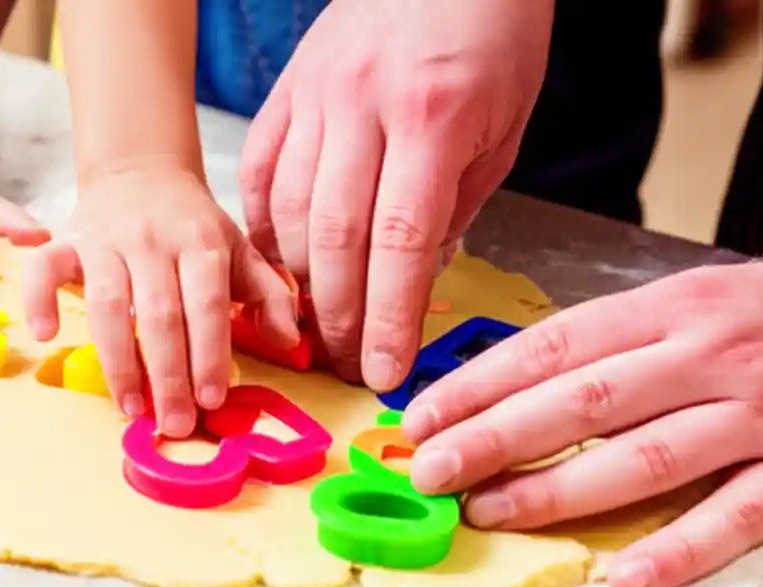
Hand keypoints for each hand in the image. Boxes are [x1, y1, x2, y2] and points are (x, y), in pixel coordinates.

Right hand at [23, 159, 298, 436]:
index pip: (205, 303)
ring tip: (129, 408)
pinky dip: (41, 299)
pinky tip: (46, 335)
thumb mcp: (239, 249)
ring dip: (117, 360)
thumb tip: (289, 341)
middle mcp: (153, 238)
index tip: (210, 400)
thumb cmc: (193, 224)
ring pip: (107, 303)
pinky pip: (45, 268)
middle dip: (167, 374)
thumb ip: (268, 294)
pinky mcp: (67, 240)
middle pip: (159, 313)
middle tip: (174, 423)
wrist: (141, 170)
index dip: (208, 354)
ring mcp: (106, 239)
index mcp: (200, 241)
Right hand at [239, 0, 552, 388]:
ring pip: (286, 210)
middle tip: (348, 364)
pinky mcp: (286, 92)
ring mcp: (315, 98)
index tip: (385, 371)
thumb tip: (411, 278)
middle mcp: (363, 108)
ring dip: (298, 281)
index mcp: (433, 119)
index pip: (401, 242)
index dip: (389, 317)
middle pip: (335, 237)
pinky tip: (279, 264)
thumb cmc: (492, 39)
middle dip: (341, 316)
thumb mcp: (504, 127)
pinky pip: (257, 173)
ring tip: (315, 325)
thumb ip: (457, 206)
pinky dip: (263, 228)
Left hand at [400, 253, 762, 586]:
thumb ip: (621, 336)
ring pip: (645, 458)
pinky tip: (628, 578)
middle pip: (584, 401)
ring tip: (492, 512)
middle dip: (496, 437)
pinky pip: (738, 517)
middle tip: (432, 469)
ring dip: (559, 492)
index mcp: (676, 306)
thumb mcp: (701, 296)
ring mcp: (762, 415)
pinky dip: (682, 550)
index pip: (556, 345)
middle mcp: (711, 356)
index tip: (424, 413)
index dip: (482, 382)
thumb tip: (519, 377)